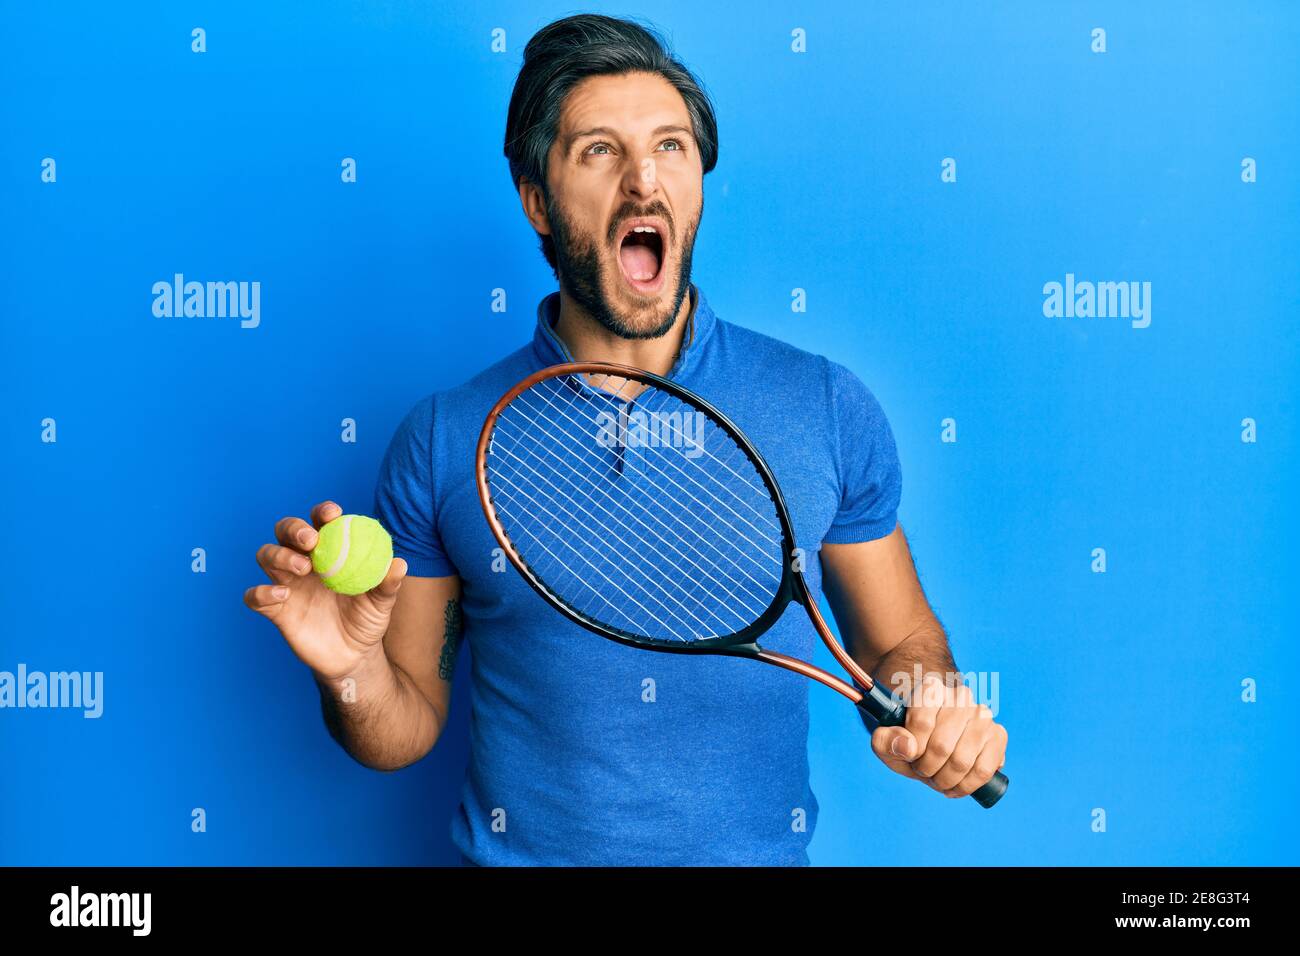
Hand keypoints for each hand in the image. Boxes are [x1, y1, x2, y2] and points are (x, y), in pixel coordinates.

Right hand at [244, 500, 406, 681]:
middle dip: (294, 528)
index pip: (320, 522)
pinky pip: (255, 596)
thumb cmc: (367, 619)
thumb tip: (399, 564)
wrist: (353, 656)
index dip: (322, 513)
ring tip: (304, 568)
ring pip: (266, 555)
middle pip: (285, 531)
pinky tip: (282, 594)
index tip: (333, 514)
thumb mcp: (382, 602)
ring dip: (280, 555)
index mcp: (329, 551)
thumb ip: (388, 584)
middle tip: (311, 540)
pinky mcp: (274, 609)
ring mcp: (286, 583)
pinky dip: (262, 592)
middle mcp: (303, 561)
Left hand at [870, 673, 1006, 798]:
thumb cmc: (909, 738)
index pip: (922, 722)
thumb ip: (885, 741)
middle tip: (923, 770)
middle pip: (941, 746)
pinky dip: (966, 786)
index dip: (913, 749)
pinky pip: (983, 770)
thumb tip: (908, 747)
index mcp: (931, 688)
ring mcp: (982, 715)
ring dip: (945, 780)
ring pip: (962, 761)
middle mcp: (960, 696)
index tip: (910, 755)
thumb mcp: (886, 740)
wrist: (933, 740)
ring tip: (937, 778)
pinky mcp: (998, 735)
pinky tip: (955, 786)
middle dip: (927, 769)